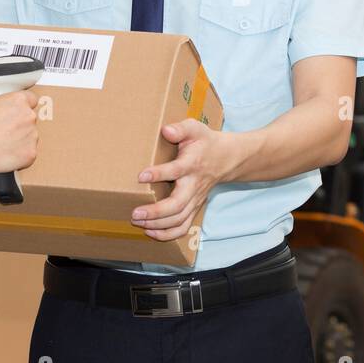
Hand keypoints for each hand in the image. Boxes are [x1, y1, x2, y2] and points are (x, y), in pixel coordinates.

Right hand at [0, 89, 39, 176]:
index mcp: (18, 101)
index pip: (31, 99)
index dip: (23, 106)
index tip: (18, 111)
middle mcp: (29, 116)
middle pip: (30, 119)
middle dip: (19, 125)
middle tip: (4, 131)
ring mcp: (32, 136)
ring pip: (30, 137)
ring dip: (20, 140)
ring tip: (1, 145)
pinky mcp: (31, 154)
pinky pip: (28, 153)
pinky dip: (19, 155)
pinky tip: (5, 154)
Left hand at [131, 119, 239, 242]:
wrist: (228, 158)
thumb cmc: (206, 142)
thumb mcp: (195, 128)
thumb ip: (180, 128)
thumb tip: (166, 130)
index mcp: (192, 164)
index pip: (176, 170)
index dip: (159, 174)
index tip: (141, 176)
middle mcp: (194, 185)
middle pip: (177, 204)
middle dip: (156, 212)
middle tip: (135, 213)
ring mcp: (195, 199)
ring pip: (179, 219)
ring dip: (158, 225)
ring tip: (138, 222)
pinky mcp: (194, 207)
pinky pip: (183, 226)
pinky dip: (167, 234)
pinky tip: (151, 232)